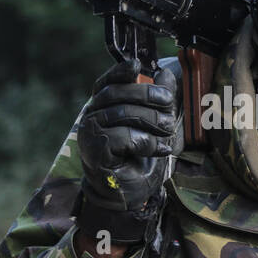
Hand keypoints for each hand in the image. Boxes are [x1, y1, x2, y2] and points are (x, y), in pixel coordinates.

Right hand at [76, 59, 181, 244]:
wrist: (131, 192)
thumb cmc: (140, 157)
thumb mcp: (156, 124)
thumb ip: (159, 100)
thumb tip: (165, 74)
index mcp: (103, 106)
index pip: (107, 82)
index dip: (120, 71)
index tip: (138, 66)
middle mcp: (92, 117)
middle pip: (116, 93)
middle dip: (146, 94)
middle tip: (168, 103)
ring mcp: (90, 135)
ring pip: (121, 114)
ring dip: (151, 121)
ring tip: (167, 132)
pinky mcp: (95, 153)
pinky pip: (120, 137)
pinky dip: (145, 142)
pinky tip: (157, 149)